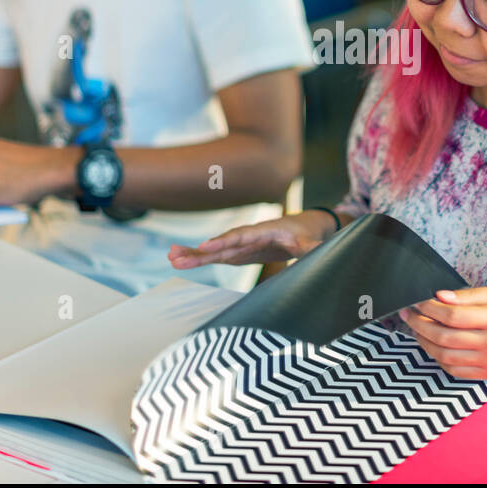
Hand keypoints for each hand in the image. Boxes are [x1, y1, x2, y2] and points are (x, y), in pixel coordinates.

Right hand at [167, 211, 333, 269]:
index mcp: (265, 230)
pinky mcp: (240, 253)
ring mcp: (242, 244)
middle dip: (200, 250)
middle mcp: (249, 235)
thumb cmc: (307, 233)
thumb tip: (315, 251)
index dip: (224, 242)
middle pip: (222, 243)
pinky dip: (202, 259)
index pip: (242, 236)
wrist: (305, 226)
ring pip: (215, 250)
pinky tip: (183, 261)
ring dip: (194, 255)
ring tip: (171, 258)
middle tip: (174, 255)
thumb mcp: (311, 241)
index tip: (206, 247)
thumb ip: (311, 247)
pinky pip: (218, 256)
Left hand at [399, 287, 486, 379]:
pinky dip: (438, 359)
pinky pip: (455, 370)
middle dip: (419, 325)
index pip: (452, 316)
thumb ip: (470, 296)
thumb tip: (440, 297)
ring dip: (424, 343)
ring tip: (417, 329)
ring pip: (444, 357)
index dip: (429, 309)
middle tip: (408, 314)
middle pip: (443, 338)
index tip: (418, 302)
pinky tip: (433, 345)